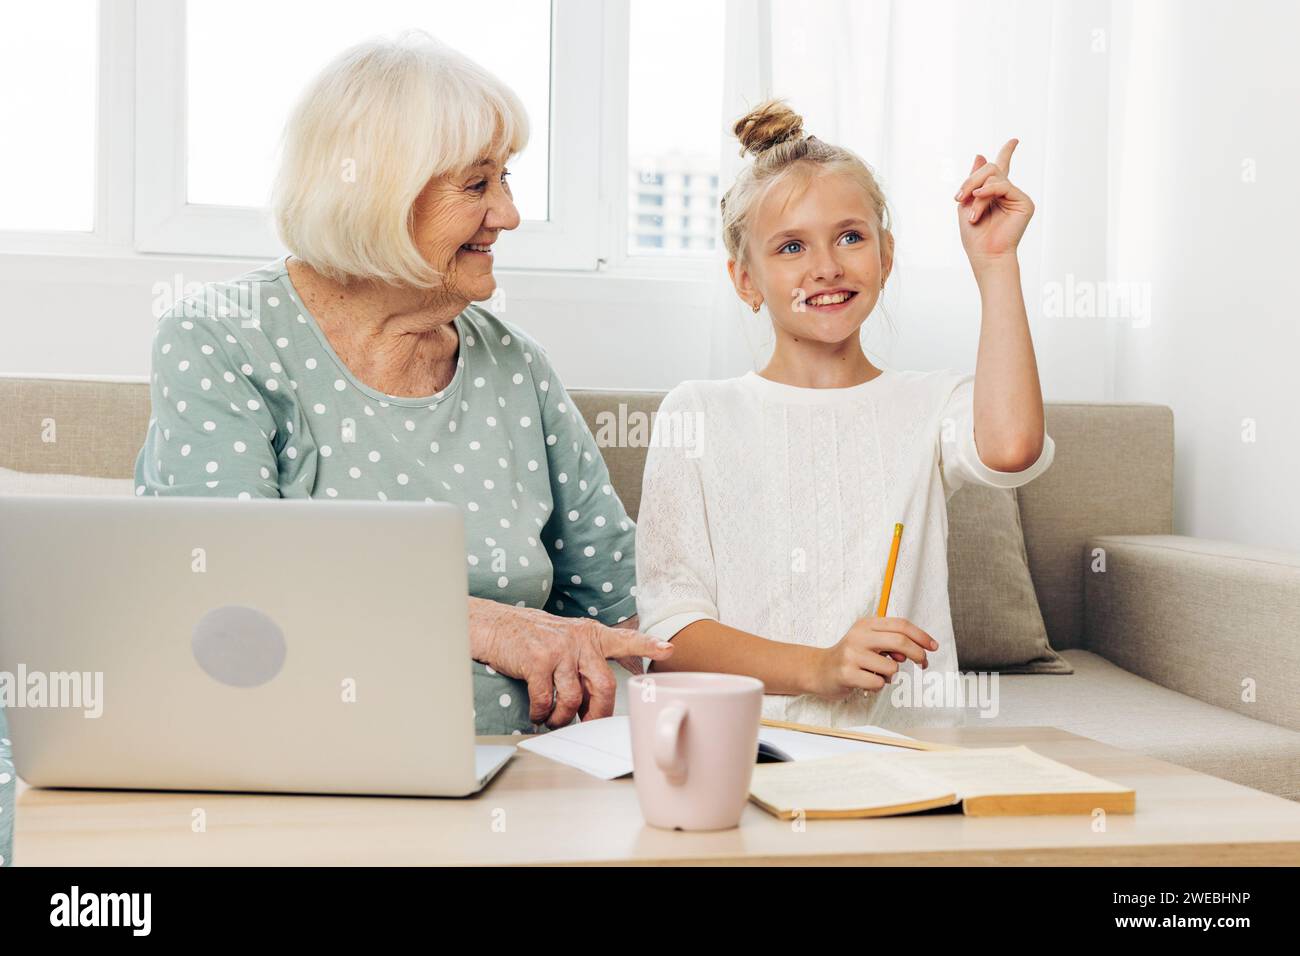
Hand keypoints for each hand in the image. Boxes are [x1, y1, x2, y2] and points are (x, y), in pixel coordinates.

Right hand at [468, 598, 673, 727]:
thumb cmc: (531, 639)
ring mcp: (559, 649)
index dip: (647, 645)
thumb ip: (583, 666)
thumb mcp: (565, 642)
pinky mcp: (537, 660)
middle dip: (598, 714)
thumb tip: (593, 707)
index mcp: (590, 635)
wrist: (494, 625)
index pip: (624, 640)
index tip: (668, 649)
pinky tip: (536, 713)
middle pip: (604, 686)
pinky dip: (542, 714)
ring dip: (563, 718)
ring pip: (574, 699)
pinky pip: (547, 700)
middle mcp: (579, 639)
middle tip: (587, 726)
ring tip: (552, 720)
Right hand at [807, 616, 938, 699]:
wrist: (819, 670)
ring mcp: (851, 654)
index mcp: (865, 624)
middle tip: (923, 664)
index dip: (921, 635)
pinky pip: (878, 683)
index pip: (900, 624)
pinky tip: (865, 682)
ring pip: (891, 668)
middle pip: (900, 641)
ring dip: (889, 675)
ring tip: (875, 674)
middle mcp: (858, 636)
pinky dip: (877, 686)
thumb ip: (891, 643)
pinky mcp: (847, 673)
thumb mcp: (868, 641)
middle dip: (918, 654)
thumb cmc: (850, 657)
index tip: (933, 646)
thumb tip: (914, 652)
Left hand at [954, 138, 1033, 265]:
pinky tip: (978, 199)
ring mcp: (1017, 196)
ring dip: (976, 193)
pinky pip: (1003, 185)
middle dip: (970, 180)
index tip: (1014, 140)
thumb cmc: (975, 235)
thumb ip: (972, 180)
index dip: (1007, 152)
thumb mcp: (966, 204)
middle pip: (990, 168)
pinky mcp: (1025, 202)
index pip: (1002, 168)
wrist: (985, 255)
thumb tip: (980, 155)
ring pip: (993, 176)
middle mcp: (1008, 192)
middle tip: (959, 198)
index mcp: (995, 193)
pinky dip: (987, 192)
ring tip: (973, 214)